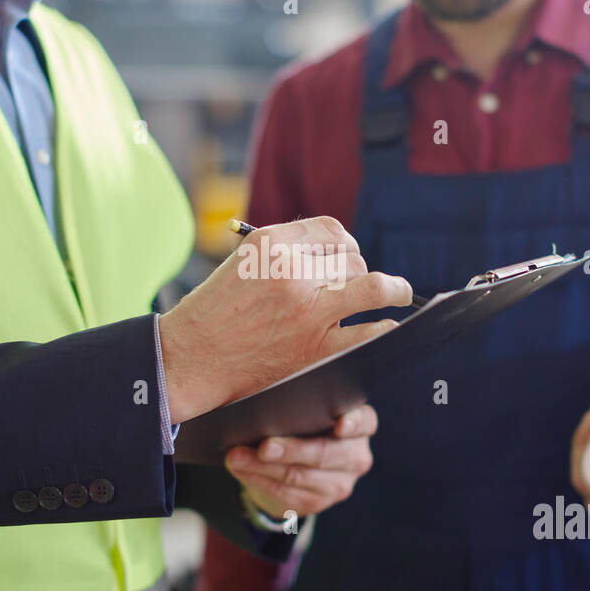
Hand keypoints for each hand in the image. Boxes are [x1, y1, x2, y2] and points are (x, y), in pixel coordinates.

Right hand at [158, 217, 411, 422]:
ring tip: (400, 293)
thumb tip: (330, 249)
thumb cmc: (211, 314)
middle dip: (359, 270)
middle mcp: (290, 270)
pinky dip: (384, 327)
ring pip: (370, 285)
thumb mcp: (239, 263)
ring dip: (392, 289)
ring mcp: (306, 310)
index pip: (330, 230)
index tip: (348, 255)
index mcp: (269, 243)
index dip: (345, 243)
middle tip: (361, 283)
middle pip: (352, 258)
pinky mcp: (314, 348)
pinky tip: (387, 325)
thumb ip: (281, 250)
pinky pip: (368, 332)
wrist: (189, 360)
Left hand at [224, 404, 376, 520]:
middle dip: (292, 449)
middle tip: (264, 446)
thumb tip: (260, 408)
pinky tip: (240, 469)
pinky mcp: (317, 502)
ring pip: (300, 476)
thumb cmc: (301, 425)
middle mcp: (355, 456)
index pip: (364, 422)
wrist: (297, 466)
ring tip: (236, 457)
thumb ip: (297, 409)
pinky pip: (285, 493)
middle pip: (325, 453)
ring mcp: (339, 483)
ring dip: (263, 467)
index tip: (339, 424)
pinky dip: (258, 479)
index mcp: (359, 426)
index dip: (353, 423)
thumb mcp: (306, 414)